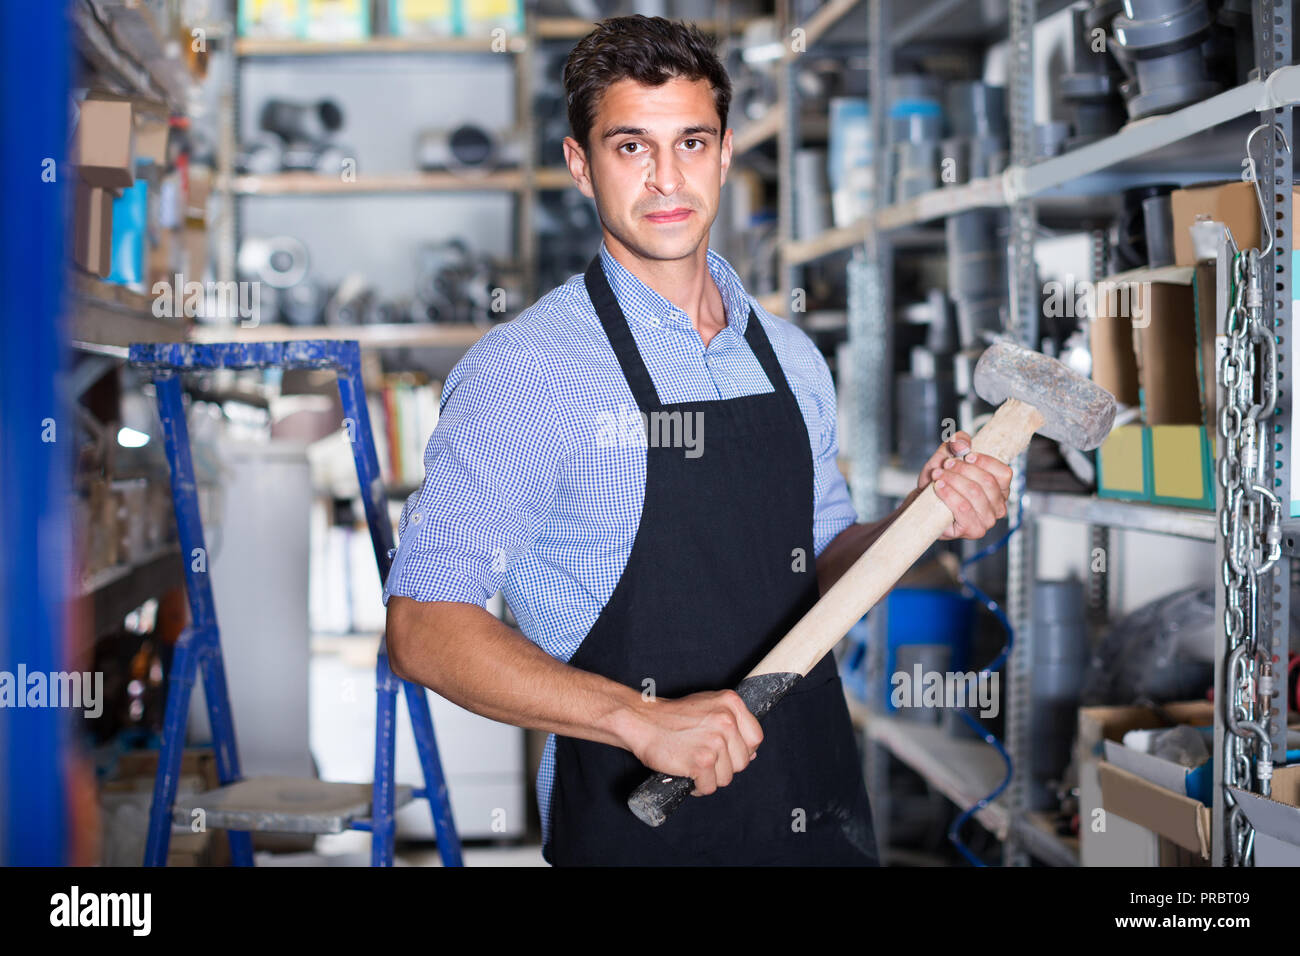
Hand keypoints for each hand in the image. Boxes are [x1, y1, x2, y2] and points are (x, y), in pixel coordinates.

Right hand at [625, 689, 762, 795]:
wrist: (641, 721)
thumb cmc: (672, 717)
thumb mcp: (708, 706)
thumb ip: (731, 723)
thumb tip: (752, 753)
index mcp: (731, 703)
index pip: (755, 737)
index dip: (743, 750)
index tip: (726, 752)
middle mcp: (727, 720)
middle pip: (743, 761)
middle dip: (725, 766)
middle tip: (704, 758)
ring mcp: (715, 741)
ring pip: (727, 777)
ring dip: (710, 778)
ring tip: (694, 766)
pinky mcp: (702, 761)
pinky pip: (710, 787)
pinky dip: (698, 787)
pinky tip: (688, 775)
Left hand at [914, 431, 1011, 540]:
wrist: (922, 505)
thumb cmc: (939, 483)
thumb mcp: (946, 457)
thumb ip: (956, 444)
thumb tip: (962, 441)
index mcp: (1000, 488)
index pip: (1004, 473)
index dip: (984, 461)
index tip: (966, 455)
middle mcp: (998, 506)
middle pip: (987, 481)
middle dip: (963, 469)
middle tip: (946, 465)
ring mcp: (987, 521)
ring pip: (975, 493)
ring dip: (953, 480)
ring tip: (938, 475)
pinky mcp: (973, 530)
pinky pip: (963, 508)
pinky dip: (949, 494)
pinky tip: (939, 487)